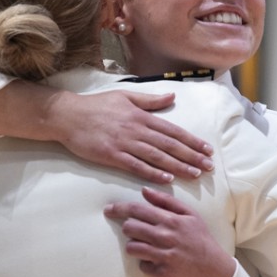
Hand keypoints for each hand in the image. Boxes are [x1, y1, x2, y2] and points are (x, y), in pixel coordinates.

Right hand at [53, 89, 214, 183]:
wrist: (67, 115)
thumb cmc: (96, 105)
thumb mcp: (125, 96)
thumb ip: (150, 100)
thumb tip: (172, 97)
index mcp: (141, 116)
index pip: (173, 130)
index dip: (192, 141)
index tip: (207, 150)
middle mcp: (136, 129)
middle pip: (169, 145)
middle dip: (191, 156)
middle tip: (208, 166)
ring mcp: (124, 143)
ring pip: (157, 157)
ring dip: (178, 166)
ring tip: (195, 174)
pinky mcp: (111, 155)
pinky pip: (136, 166)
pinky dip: (152, 173)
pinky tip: (166, 179)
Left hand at [104, 187, 236, 276]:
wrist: (215, 271)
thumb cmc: (201, 240)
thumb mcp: (190, 216)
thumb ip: (166, 201)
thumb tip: (144, 190)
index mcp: (171, 220)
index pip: (137, 210)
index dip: (119, 208)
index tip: (109, 210)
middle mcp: (166, 237)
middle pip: (130, 228)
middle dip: (127, 228)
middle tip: (134, 231)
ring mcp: (163, 256)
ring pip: (132, 248)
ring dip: (134, 246)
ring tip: (145, 246)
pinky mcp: (162, 273)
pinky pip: (142, 265)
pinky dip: (146, 263)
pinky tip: (157, 261)